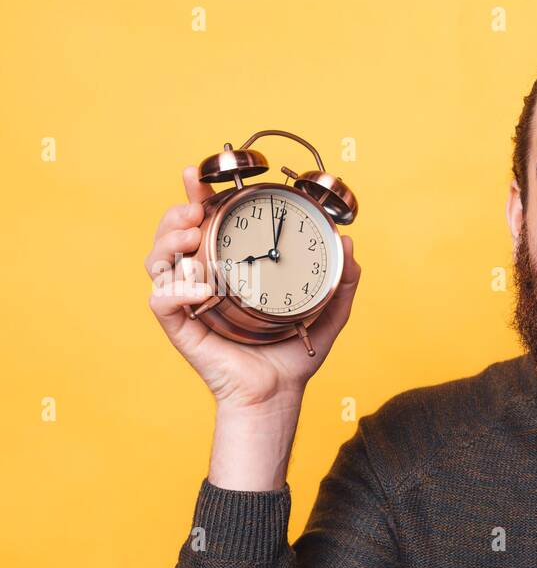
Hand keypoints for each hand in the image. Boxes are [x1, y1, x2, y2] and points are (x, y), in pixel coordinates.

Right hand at [145, 166, 361, 412]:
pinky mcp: (179, 327)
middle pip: (170, 234)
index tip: (199, 175)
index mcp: (227, 267)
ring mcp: (186, 302)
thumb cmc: (293, 352)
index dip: (195, 195)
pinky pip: (161, 300)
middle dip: (176, 212)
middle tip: (195, 207)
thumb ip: (342, 279)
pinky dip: (176, 290)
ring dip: (168, 241)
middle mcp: (200, 280)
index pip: (203, 223)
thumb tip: (349, 242)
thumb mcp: (327, 310)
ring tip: (191, 237)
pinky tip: (200, 289)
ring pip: (157, 259)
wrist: (277, 392)